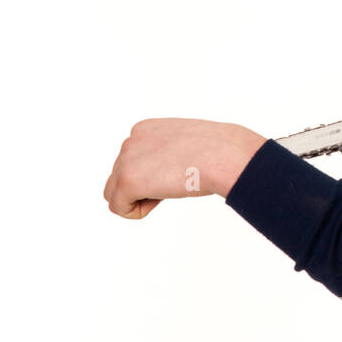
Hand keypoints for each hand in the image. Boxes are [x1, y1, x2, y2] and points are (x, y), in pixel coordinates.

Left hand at [103, 119, 266, 219]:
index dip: (155, 176)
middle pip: (119, 177)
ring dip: (141, 198)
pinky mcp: (128, 181)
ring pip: (115, 193)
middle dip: (146, 187)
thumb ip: (167, 153)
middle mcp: (130, 140)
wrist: (226, 155)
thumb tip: (164, 172)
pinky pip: (119, 208)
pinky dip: (138, 211)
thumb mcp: (188, 144)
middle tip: (176, 182)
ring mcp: (127, 159)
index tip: (180, 171)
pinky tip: (162, 199)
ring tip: (170, 189)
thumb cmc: (221, 152)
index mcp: (144, 129)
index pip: (132, 162)